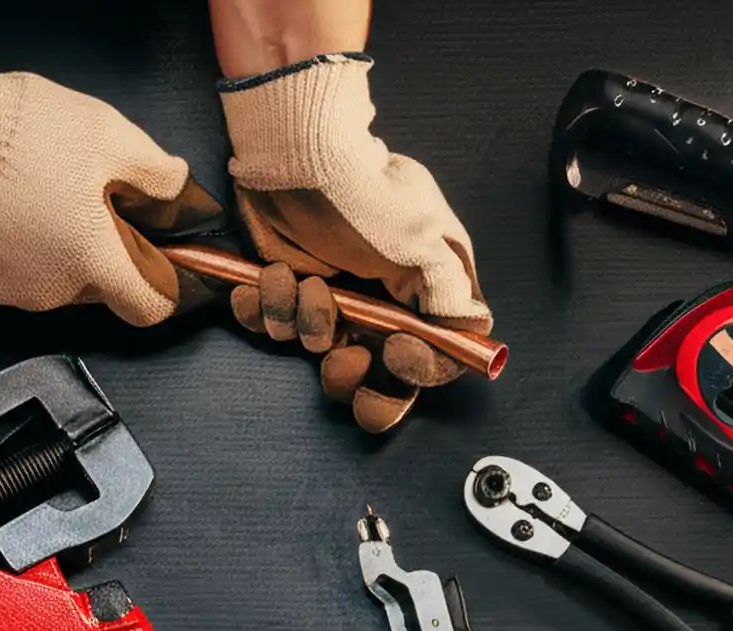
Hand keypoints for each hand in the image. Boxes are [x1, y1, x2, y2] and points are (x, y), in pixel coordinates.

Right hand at [0, 37, 222, 326]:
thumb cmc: (15, 133)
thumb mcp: (108, 134)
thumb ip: (156, 172)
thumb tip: (176, 190)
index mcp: (91, 262)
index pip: (147, 306)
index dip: (160, 284)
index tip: (154, 259)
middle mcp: (46, 291)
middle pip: (90, 285)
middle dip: (93, 249)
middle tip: (80, 195)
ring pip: (38, 277)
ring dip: (43, 245)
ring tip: (25, 189)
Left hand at [218, 54, 492, 431]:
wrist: (295, 154)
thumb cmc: (362, 195)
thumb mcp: (423, 240)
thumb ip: (449, 294)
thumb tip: (470, 333)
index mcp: (424, 292)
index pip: (434, 358)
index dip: (417, 372)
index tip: (394, 352)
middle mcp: (379, 302)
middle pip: (370, 375)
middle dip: (350, 372)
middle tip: (341, 352)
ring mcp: (329, 297)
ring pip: (314, 347)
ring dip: (304, 321)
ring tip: (299, 278)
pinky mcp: (284, 289)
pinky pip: (269, 324)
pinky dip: (262, 308)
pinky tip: (267, 278)